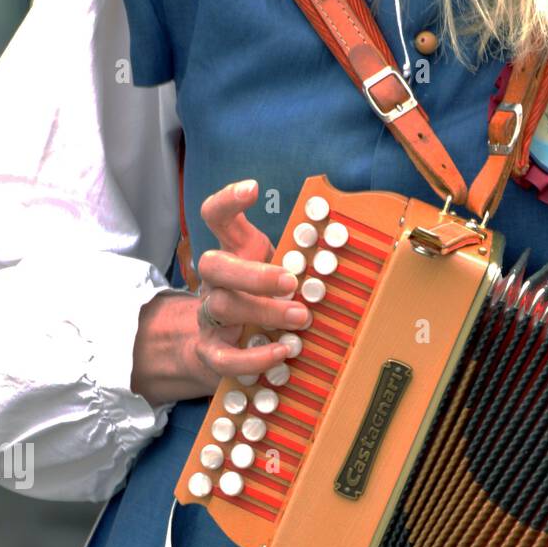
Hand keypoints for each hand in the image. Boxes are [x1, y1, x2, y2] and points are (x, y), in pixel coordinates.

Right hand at [194, 179, 309, 383]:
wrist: (226, 348)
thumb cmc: (262, 303)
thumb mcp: (278, 273)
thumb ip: (298, 260)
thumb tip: (339, 241)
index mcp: (232, 254)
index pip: (216, 217)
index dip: (228, 200)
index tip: (253, 188)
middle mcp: (214, 282)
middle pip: (214, 265)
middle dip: (253, 273)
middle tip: (290, 281)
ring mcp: (208, 316)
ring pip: (222, 306)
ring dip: (263, 311)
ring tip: (300, 318)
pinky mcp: (212, 352)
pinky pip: (225, 357)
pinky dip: (254, 357)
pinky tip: (282, 352)